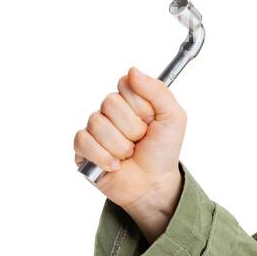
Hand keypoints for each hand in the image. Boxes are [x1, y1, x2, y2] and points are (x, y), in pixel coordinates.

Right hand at [73, 66, 186, 211]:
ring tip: (129, 155)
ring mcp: (94, 129)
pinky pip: (84, 142)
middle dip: (132, 128)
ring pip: (98, 124)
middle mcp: (110, 111)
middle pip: (110, 103)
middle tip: (141, 141)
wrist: (153, 184)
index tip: (151, 120)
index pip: (125, 84)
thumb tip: (132, 71)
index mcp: (131, 100)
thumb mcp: (174, 119)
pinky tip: (115, 165)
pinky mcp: (82, 148)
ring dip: (120, 146)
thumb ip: (158, 92)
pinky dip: (104, 157)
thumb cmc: (163, 151)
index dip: (141, 105)